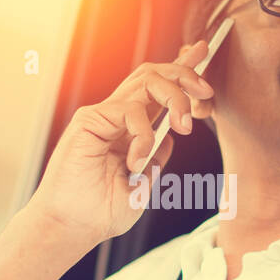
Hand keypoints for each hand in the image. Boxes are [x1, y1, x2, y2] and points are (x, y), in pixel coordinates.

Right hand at [26, 39, 215, 246]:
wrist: (73, 227)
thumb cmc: (101, 212)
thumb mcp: (142, 184)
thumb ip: (156, 157)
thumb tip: (172, 134)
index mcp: (130, 129)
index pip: (157, 89)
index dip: (180, 68)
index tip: (202, 52)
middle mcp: (117, 117)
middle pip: (154, 73)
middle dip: (186, 74)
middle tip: (206, 93)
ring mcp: (103, 115)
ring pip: (146, 81)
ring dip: (175, 98)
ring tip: (184, 125)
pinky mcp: (89, 120)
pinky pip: (130, 110)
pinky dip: (143, 134)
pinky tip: (136, 161)